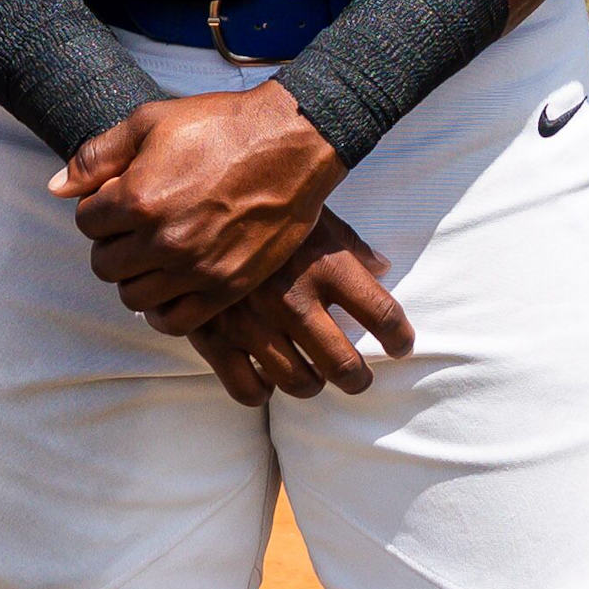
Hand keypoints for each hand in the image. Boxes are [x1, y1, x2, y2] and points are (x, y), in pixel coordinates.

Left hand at [56, 84, 345, 329]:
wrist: (290, 143)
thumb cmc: (222, 125)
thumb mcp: (150, 122)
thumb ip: (96, 155)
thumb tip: (56, 186)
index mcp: (138, 198)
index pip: (86, 223)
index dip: (98, 207)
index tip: (119, 197)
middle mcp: (162, 240)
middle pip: (104, 264)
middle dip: (112, 242)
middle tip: (135, 225)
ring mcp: (195, 269)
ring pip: (132, 296)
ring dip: (135, 276)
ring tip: (153, 253)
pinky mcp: (225, 287)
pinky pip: (175, 321)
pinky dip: (163, 310)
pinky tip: (169, 286)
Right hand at [185, 215, 416, 406]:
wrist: (188, 197)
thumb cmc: (261, 202)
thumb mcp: (311, 211)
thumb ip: (349, 243)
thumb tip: (381, 267)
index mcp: (325, 264)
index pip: (382, 315)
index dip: (399, 338)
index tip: (400, 345)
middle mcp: (294, 298)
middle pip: (345, 366)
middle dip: (358, 379)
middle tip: (358, 377)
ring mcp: (252, 321)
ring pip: (299, 384)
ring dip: (312, 385)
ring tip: (313, 376)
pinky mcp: (214, 335)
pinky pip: (248, 390)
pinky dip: (263, 391)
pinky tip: (267, 376)